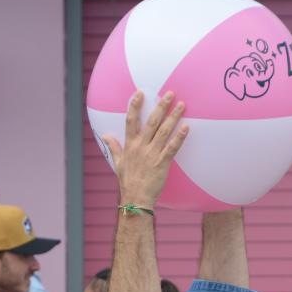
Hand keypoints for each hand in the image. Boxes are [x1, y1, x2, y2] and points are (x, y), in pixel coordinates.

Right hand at [103, 91, 187, 209]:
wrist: (136, 198)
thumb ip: (113, 147)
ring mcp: (152, 154)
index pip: (131, 121)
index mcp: (130, 145)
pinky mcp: (162, 163)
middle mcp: (141, 147)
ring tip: (182, 105)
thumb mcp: (118, 163)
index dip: (135, 105)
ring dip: (173, 117)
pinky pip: (172, 147)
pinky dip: (179, 137)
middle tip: (170, 94)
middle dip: (161, 106)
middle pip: (152, 122)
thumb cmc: (128, 181)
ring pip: (164, 131)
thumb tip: (105, 136)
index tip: (140, 92)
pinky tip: (186, 127)